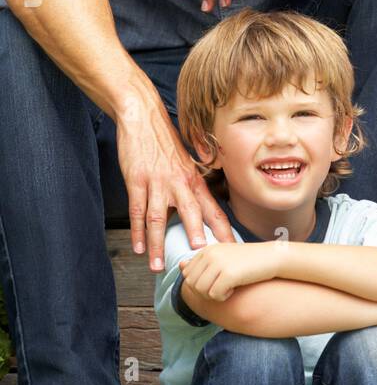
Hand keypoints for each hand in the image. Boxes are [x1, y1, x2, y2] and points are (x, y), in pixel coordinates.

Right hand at [115, 100, 234, 271]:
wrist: (143, 118)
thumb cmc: (165, 143)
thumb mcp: (186, 163)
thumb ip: (193, 186)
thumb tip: (202, 209)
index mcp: (194, 180)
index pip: (213, 209)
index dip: (223, 230)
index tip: (232, 249)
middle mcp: (179, 182)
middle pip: (191, 214)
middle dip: (197, 237)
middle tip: (202, 259)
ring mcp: (157, 182)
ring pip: (158, 219)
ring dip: (158, 245)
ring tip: (158, 266)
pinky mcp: (136, 180)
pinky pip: (137, 210)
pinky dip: (137, 231)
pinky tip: (138, 247)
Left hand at [178, 241, 284, 301]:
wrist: (272, 257)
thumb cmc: (249, 260)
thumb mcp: (223, 256)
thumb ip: (201, 261)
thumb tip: (180, 266)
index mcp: (207, 250)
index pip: (187, 274)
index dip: (199, 283)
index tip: (216, 282)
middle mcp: (210, 254)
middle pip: (192, 284)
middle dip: (204, 292)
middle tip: (222, 289)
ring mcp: (218, 263)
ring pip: (201, 291)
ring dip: (213, 296)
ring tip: (228, 289)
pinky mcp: (229, 274)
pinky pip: (215, 295)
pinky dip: (223, 297)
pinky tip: (234, 290)